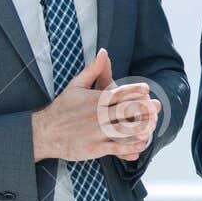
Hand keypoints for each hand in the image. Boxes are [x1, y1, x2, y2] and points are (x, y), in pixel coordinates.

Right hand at [32, 49, 159, 163]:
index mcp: (94, 100)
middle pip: (124, 111)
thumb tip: (104, 52)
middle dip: (142, 109)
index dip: (133, 90)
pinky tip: (141, 145)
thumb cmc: (62, 108)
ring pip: (123, 130)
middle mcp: (97, 116)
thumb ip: (92, 70)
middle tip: (156, 107)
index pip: (117, 93)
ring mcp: (96, 132)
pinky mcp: (94, 148)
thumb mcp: (75, 85)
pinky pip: (116, 148)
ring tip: (153, 126)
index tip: (146, 89)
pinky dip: (130, 147)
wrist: (44, 132)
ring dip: (140, 128)